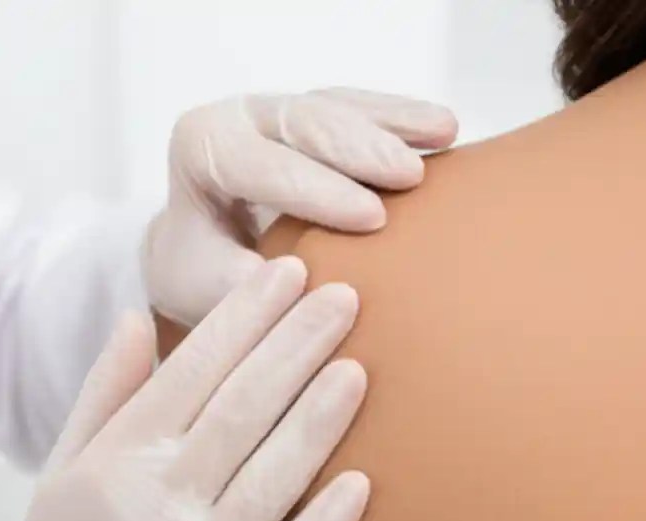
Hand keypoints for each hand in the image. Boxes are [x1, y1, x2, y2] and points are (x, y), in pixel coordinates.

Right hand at [0, 257, 370, 520]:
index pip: (190, 371)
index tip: (289, 273)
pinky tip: (365, 482)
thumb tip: (135, 315)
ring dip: (317, 421)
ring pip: (270, 480)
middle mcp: (156, 504)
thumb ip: (104, 390)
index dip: (244, 318)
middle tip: (345, 295)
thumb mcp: (63, 466)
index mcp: (118, 459)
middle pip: (239, 412)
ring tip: (359, 368)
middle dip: (294, 347)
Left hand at [146, 87, 456, 325]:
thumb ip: (244, 285)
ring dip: (393, 121)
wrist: (202, 256)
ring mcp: (277, 109)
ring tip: (445, 133)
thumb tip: (301, 289)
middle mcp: (236, 117)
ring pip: (337, 106)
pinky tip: (445, 130)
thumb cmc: (201, 272)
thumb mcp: (207, 286)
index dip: (316, 190)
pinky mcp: (315, 113)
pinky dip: (402, 119)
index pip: (259, 165)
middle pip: (302, 121)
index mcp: (199, 148)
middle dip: (360, 146)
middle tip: (411, 176)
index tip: (370, 218)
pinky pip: (361, 107)